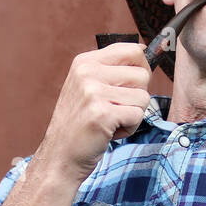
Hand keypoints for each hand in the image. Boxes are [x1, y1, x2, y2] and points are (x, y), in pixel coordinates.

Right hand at [35, 43, 151, 184]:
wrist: (60, 156)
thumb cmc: (80, 124)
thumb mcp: (88, 87)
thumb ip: (112, 70)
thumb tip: (145, 53)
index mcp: (85, 62)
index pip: (132, 50)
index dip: (142, 68)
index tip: (132, 85)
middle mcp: (88, 72)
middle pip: (143, 75)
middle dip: (137, 97)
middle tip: (115, 109)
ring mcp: (93, 93)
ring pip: (143, 97)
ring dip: (132, 115)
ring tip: (110, 121)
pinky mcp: (102, 114)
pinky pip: (138, 116)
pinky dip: (129, 128)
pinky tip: (109, 132)